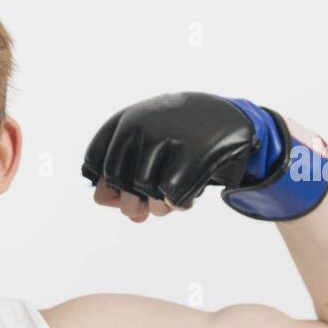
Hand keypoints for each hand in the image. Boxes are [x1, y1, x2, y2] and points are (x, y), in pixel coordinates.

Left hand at [79, 91, 327, 222]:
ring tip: (166, 203)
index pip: (95, 162)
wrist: (232, 121)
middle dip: (131, 201)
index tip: (122, 194)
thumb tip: (101, 199)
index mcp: (125, 119)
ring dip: (156, 206)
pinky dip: (179, 204)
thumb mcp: (147, 150)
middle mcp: (141, 121)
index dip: (106, 186)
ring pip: (144, 188)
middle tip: (145, 208)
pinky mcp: (196, 150)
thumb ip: (119, 175)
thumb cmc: (181, 141)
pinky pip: (172, 196)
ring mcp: (168, 134)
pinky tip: (188, 198)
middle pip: (117, 180)